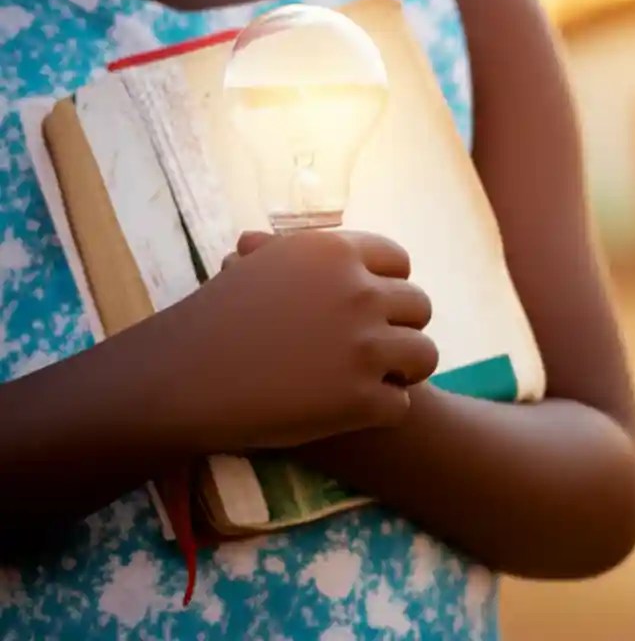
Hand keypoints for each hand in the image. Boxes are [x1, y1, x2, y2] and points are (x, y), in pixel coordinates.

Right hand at [155, 230, 436, 450]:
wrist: (180, 379)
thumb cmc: (213, 321)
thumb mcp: (262, 265)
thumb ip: (310, 258)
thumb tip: (340, 253)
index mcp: (337, 252)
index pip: (400, 262)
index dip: (387, 288)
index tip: (369, 308)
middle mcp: (360, 292)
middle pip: (419, 307)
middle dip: (399, 328)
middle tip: (371, 350)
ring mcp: (365, 347)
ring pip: (424, 355)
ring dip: (403, 370)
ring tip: (373, 380)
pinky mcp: (362, 399)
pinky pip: (401, 404)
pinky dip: (381, 411)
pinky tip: (352, 412)